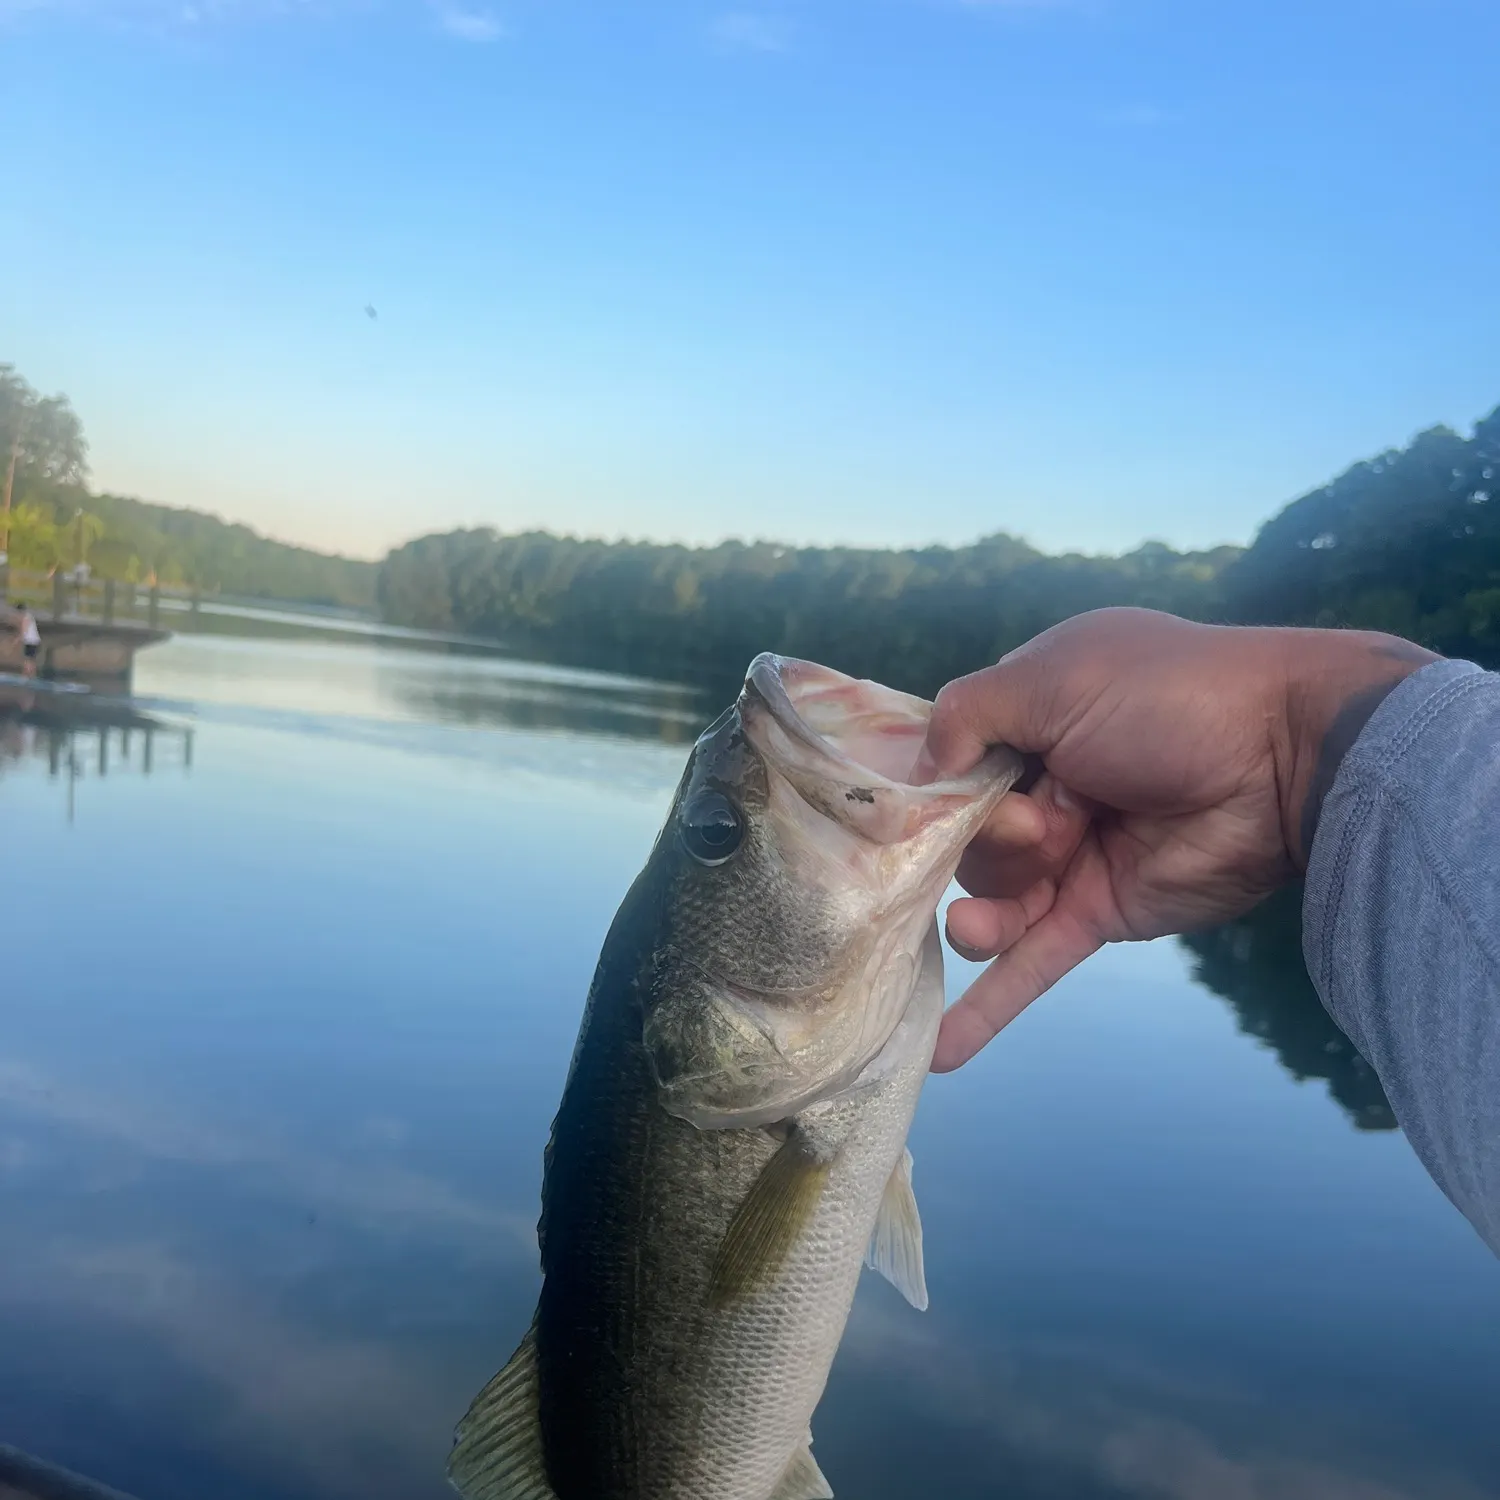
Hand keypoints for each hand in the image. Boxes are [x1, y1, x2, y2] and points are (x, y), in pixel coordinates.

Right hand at [913, 608, 1437, 1070]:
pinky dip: (988, 1009)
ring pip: (990, 902)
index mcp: (1029, 721)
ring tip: (984, 925)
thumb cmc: (1167, 698)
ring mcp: (1071, 856)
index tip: (917, 807)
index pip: (949, 765)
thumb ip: (967, 713)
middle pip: (964, 840)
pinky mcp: (1101, 914)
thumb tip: (923, 774)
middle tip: (1041, 825)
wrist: (1286, 755)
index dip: (930, 790)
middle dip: (985, 841)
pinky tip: (941, 1053)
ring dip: (979, 917)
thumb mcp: (1053, 678)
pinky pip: (1033, 962)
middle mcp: (1043, 788)